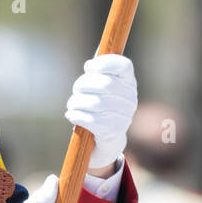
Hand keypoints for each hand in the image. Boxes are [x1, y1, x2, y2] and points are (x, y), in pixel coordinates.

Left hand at [65, 54, 137, 169]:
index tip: (89, 67)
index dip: (105, 63)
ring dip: (77, 102)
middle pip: (105, 84)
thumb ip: (96, 73)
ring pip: (95, 103)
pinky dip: (76, 116)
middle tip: (77, 90)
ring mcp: (123, 116)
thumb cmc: (100, 106)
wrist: (107, 139)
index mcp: (129, 83)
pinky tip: (72, 115)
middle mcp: (130, 99)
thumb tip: (90, 65)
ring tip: (72, 105)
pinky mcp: (112, 132)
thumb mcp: (100, 88)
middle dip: (84, 84)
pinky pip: (90, 120)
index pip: (124, 66)